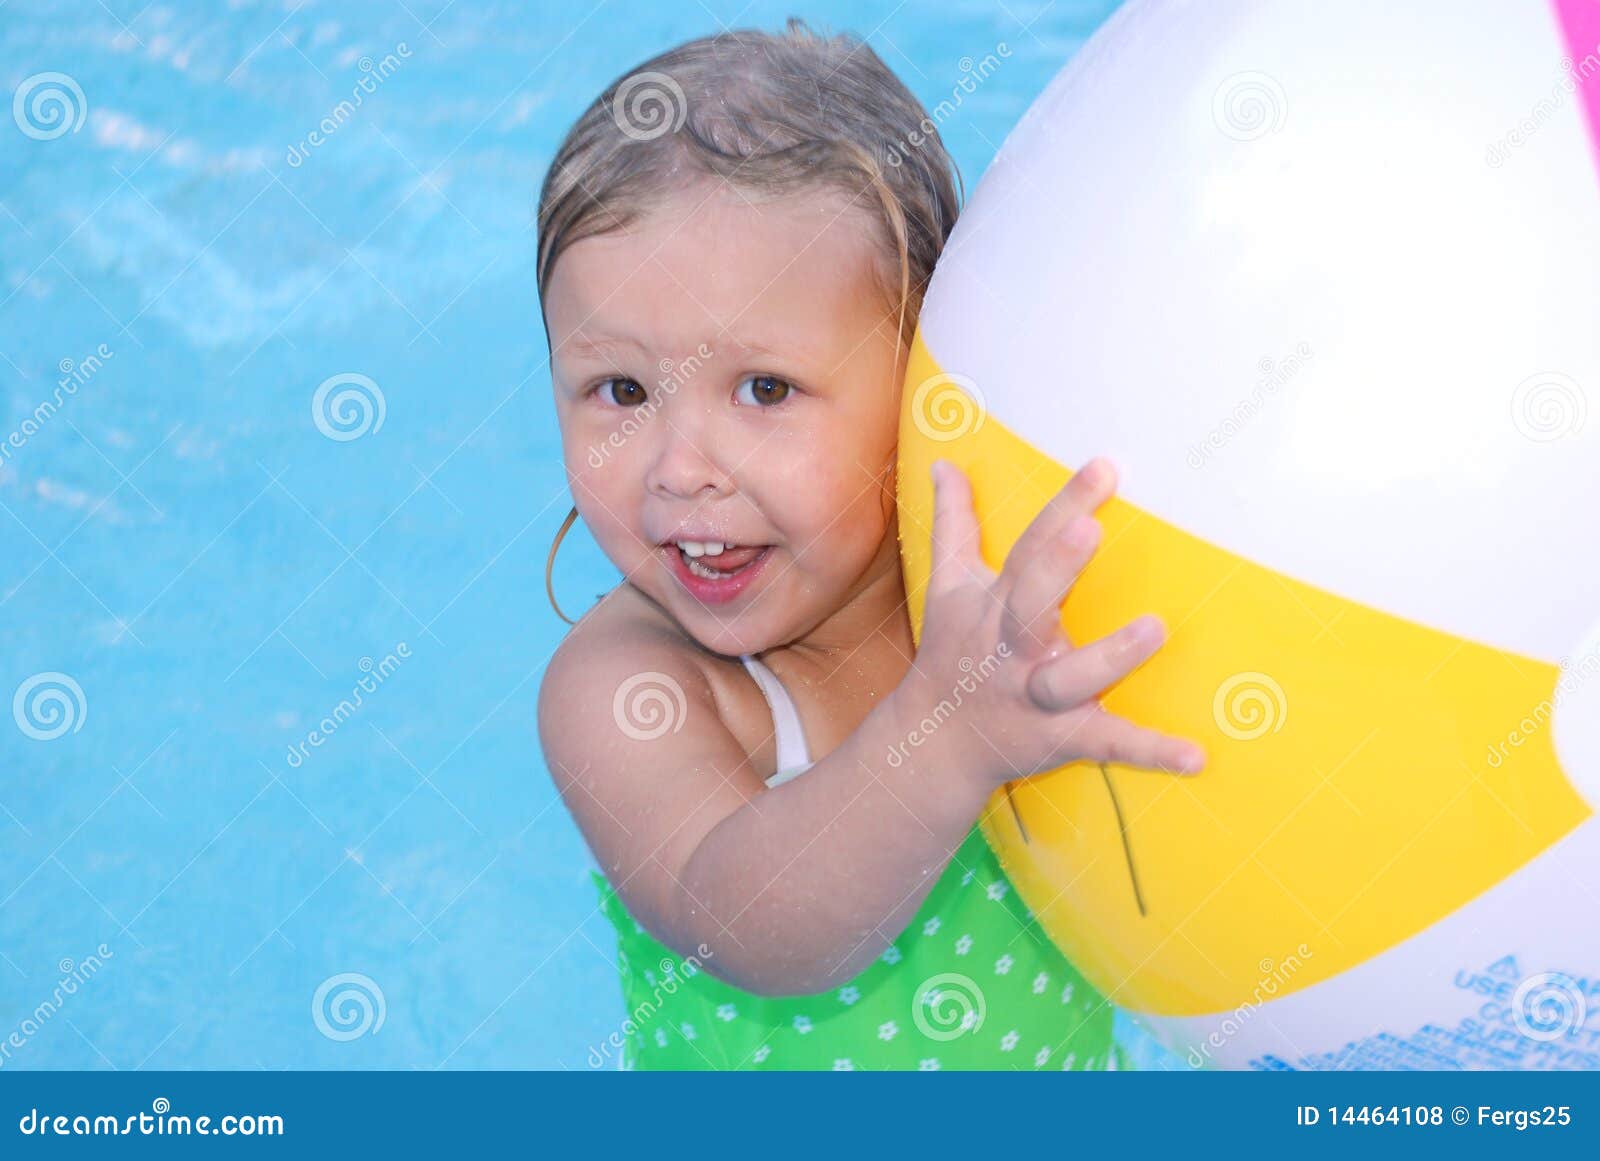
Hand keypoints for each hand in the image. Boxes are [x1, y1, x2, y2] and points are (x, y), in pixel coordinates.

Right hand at [906, 457, 1205, 787]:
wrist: (935, 745)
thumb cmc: (953, 653)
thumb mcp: (948, 587)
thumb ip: (954, 524)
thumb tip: (946, 464)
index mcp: (994, 606)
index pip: (1028, 549)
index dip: (1062, 508)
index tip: (1104, 468)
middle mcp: (1012, 649)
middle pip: (1030, 606)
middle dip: (1057, 569)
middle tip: (1093, 530)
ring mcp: (1037, 696)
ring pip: (1070, 678)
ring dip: (1111, 656)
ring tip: (1156, 627)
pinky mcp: (1062, 740)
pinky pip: (1107, 744)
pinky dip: (1149, 751)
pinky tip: (1196, 757)